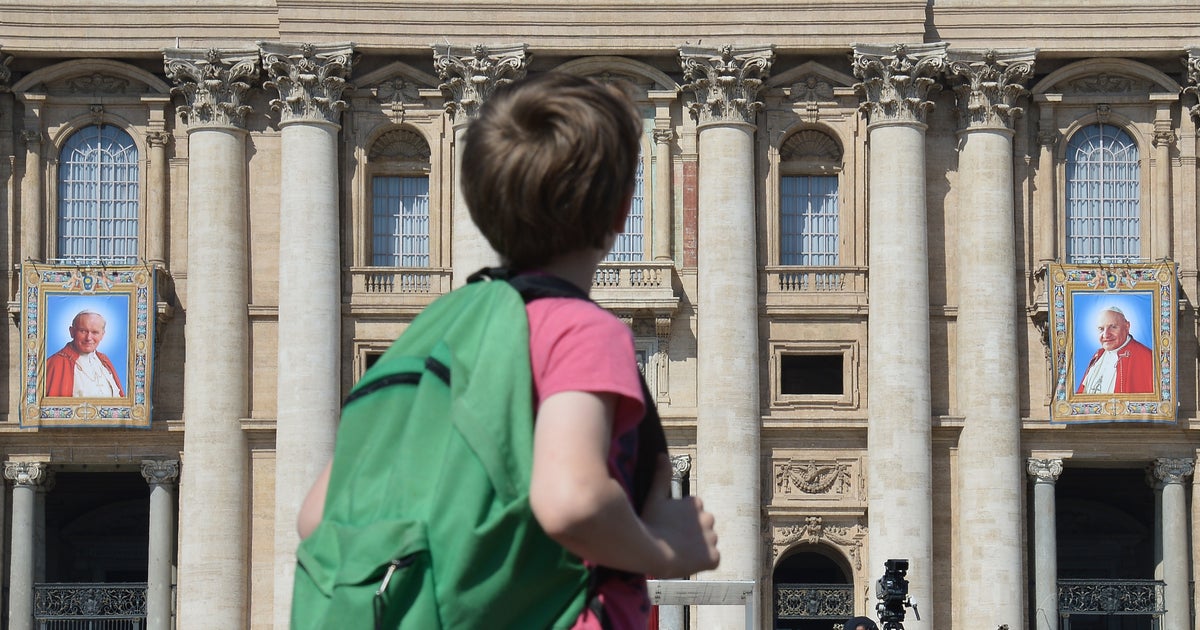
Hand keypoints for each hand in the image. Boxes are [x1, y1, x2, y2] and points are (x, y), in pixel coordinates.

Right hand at [640, 454, 719, 577]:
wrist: (652, 553)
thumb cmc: (650, 524)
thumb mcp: (654, 498)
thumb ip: (661, 477)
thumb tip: (662, 454)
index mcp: (695, 503)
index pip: (693, 512)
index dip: (680, 522)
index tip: (668, 527)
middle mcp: (708, 518)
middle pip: (703, 527)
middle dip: (693, 533)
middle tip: (674, 541)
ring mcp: (712, 538)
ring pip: (708, 543)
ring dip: (698, 548)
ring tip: (679, 553)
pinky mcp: (714, 557)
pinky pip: (712, 560)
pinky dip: (703, 562)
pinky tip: (688, 562)